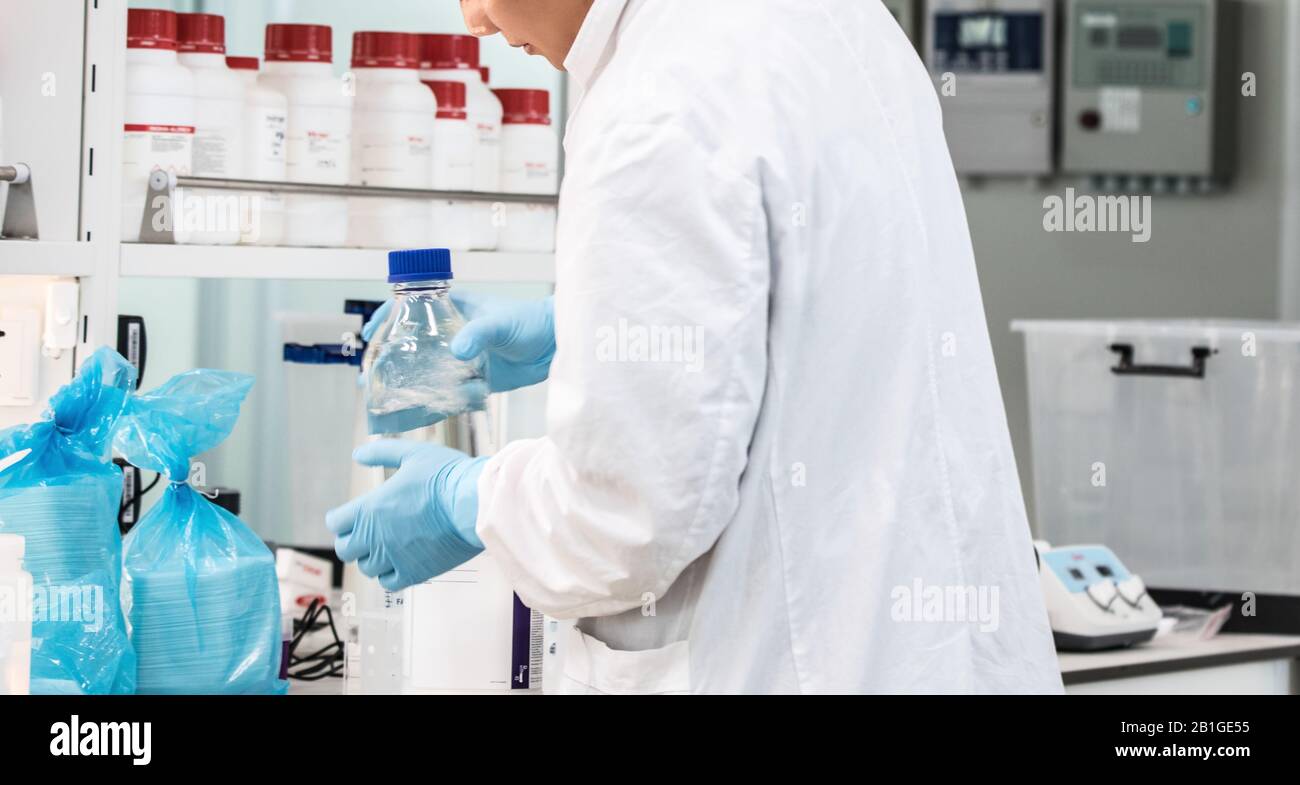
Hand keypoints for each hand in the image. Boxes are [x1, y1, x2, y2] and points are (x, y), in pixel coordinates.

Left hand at [326, 440, 485, 590]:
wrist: (473, 504)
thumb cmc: (446, 477)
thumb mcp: (412, 454)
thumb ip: (381, 453)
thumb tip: (358, 453)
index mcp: (369, 509)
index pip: (335, 523)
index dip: (343, 518)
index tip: (354, 515)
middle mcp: (375, 537)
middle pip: (346, 550)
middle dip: (353, 540)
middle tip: (369, 532)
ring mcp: (394, 558)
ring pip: (367, 568)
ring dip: (373, 557)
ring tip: (388, 545)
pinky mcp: (414, 573)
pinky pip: (389, 582)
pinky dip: (391, 573)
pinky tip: (401, 560)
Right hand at [361, 293, 554, 392]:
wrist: (558, 344)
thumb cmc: (531, 321)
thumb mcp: (501, 323)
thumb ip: (479, 335)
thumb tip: (458, 353)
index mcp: (455, 309)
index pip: (412, 308)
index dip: (388, 318)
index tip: (370, 333)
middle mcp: (455, 334)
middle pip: (414, 345)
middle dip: (390, 359)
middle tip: (369, 376)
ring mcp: (465, 358)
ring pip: (430, 371)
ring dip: (409, 384)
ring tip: (385, 398)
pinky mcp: (479, 379)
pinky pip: (452, 392)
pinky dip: (437, 402)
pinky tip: (418, 414)